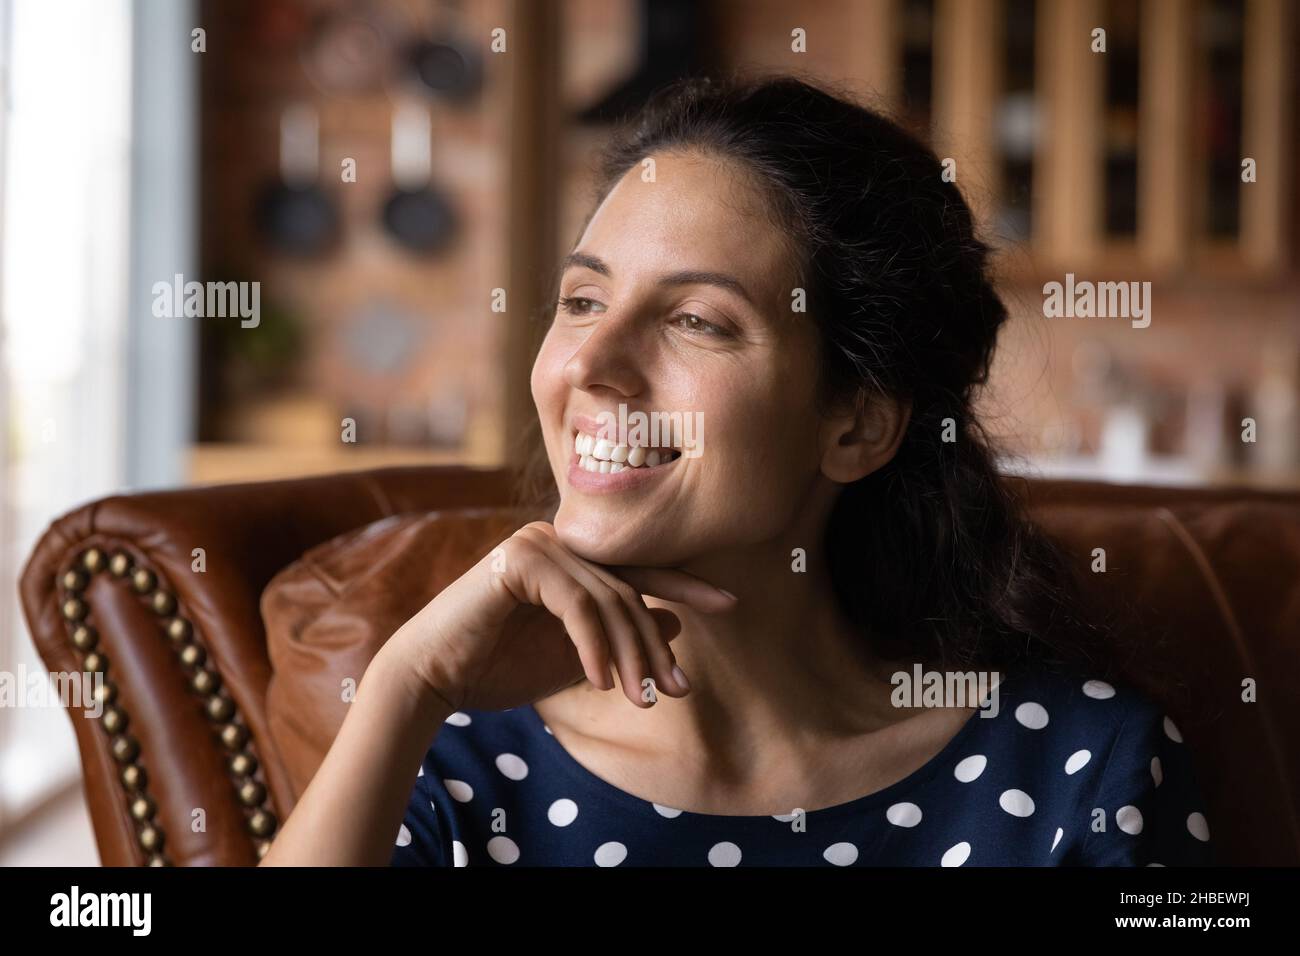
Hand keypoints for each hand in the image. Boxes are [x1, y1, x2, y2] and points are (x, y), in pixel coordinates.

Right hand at [383, 521, 734, 712]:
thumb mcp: (576, 660)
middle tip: (675, 690)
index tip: (729, 604)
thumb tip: (676, 626)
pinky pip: (577, 604)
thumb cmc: (498, 669)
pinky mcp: (520, 559)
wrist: (433, 679)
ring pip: (608, 599)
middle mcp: (556, 540)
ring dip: (629, 654)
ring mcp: (537, 543)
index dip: (686, 585)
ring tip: (640, 699)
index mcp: (570, 558)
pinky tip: (598, 683)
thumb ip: (620, 640)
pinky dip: (593, 646)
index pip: (638, 570)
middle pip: (628, 590)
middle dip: (655, 646)